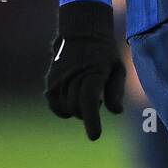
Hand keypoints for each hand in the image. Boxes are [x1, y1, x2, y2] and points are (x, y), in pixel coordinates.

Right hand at [44, 0, 124, 139]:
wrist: (80, 31)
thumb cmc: (105, 53)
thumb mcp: (118, 68)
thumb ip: (116, 91)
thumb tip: (115, 112)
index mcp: (93, 74)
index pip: (89, 102)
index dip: (92, 122)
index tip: (95, 137)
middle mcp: (73, 77)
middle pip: (78, 110)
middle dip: (89, 113)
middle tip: (97, 96)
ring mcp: (59, 80)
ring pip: (66, 110)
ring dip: (77, 110)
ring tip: (84, 93)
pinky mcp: (50, 83)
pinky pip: (55, 106)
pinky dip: (64, 108)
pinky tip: (73, 98)